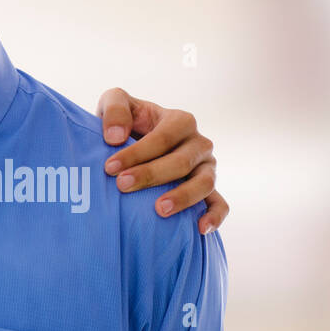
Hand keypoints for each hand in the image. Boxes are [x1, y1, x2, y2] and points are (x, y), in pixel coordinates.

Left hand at [96, 88, 226, 235]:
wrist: (135, 141)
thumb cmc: (126, 122)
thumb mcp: (115, 102)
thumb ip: (114, 109)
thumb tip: (115, 137)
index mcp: (180, 121)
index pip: (162, 138)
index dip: (137, 153)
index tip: (109, 167)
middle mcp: (198, 143)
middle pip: (181, 162)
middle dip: (151, 175)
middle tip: (122, 185)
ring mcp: (207, 167)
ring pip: (204, 183)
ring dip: (183, 197)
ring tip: (159, 210)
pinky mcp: (210, 190)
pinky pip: (220, 204)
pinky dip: (214, 216)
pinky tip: (199, 228)